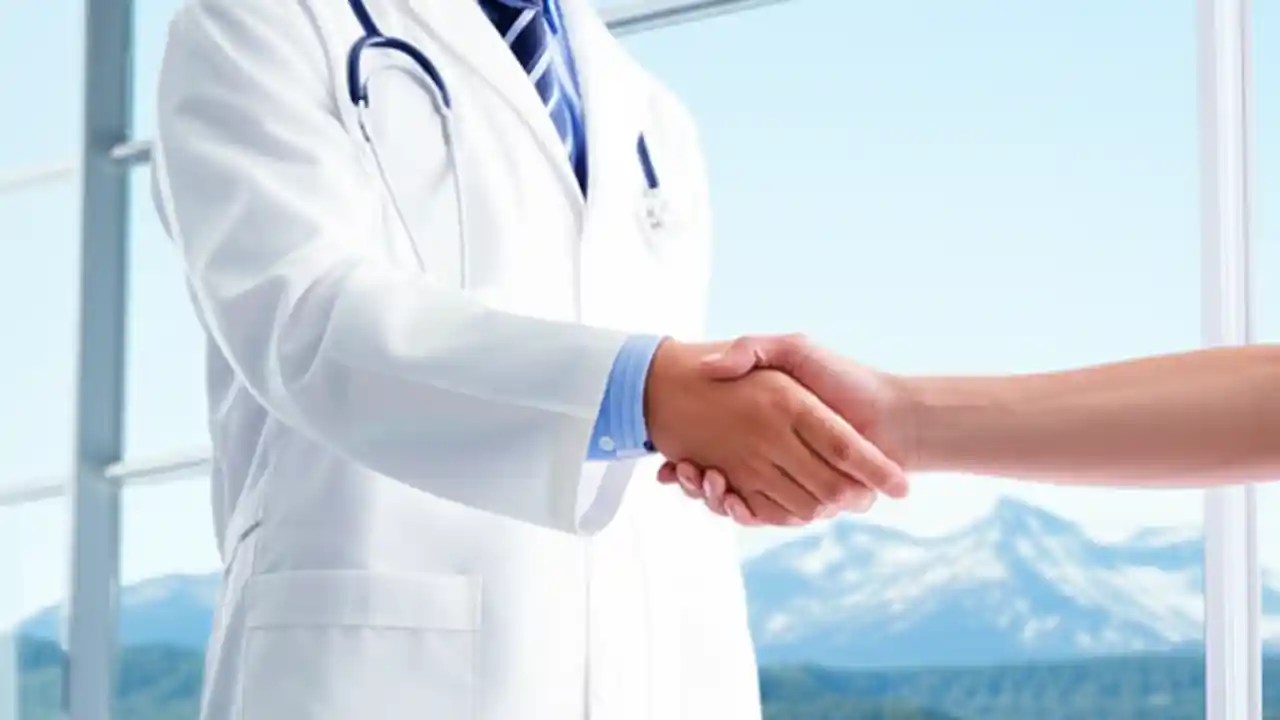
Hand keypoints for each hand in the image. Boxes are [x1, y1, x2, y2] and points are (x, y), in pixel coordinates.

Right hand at [644, 339, 906, 524]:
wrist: (893, 418)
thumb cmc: (844, 378)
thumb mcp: (793, 349)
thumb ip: (752, 349)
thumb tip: (708, 366)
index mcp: (762, 424)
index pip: (706, 446)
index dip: (684, 458)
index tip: (670, 457)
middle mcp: (769, 456)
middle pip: (712, 480)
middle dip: (692, 481)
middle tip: (677, 471)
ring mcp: (783, 481)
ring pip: (731, 501)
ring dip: (711, 497)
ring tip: (703, 481)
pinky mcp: (801, 502)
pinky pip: (763, 515)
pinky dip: (744, 513)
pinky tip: (730, 499)